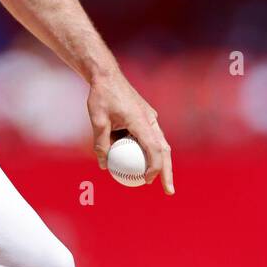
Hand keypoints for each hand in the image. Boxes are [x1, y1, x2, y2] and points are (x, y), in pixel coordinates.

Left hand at [86, 63, 174, 194]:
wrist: (106, 75)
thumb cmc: (101, 95)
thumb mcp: (97, 121)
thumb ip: (101, 143)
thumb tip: (104, 166)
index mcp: (141, 120)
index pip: (154, 149)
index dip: (155, 167)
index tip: (148, 181)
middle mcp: (150, 120)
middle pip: (165, 150)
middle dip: (168, 172)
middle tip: (168, 191)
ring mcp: (149, 118)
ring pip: (160, 145)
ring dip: (161, 164)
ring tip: (156, 182)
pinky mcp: (144, 117)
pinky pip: (149, 138)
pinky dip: (148, 152)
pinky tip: (139, 164)